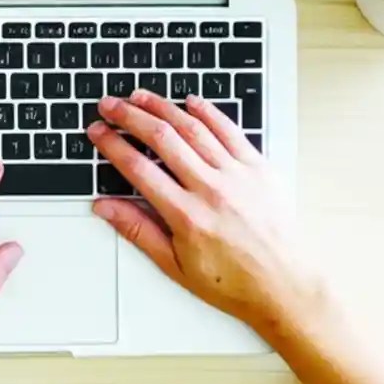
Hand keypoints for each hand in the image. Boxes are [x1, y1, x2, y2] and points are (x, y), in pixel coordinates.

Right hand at [86, 91, 325, 333]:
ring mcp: (238, 175)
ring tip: (140, 96)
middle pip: (163, 139)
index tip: (98, 132)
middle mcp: (211, 189)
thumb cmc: (233, 282)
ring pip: (193, 128)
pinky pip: (230, 131)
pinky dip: (209, 113)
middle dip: (130, 117)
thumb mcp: (175, 265)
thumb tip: (105, 207)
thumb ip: (138, 231)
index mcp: (187, 215)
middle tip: (110, 105)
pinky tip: (191, 102)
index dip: (112, 145)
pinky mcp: (259, 169)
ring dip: (163, 107)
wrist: (286, 286)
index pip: (138, 168)